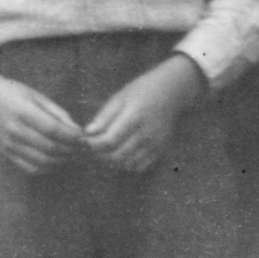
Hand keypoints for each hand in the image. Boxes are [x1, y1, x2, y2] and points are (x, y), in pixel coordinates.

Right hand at [0, 72, 85, 174]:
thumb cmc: (15, 94)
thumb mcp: (37, 96)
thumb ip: (58, 114)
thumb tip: (78, 132)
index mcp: (22, 110)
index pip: (52, 129)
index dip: (71, 136)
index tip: (83, 137)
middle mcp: (14, 129)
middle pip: (49, 147)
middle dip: (70, 150)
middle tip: (81, 148)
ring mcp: (9, 144)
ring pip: (42, 161)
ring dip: (62, 161)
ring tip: (72, 155)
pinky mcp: (6, 153)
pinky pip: (30, 168)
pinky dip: (48, 169)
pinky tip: (56, 162)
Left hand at [84, 55, 206, 172]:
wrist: (173, 92)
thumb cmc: (142, 91)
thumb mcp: (119, 97)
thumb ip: (104, 117)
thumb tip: (88, 133)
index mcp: (134, 117)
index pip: (109, 141)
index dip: (94, 144)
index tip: (85, 139)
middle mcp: (147, 134)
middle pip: (118, 156)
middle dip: (100, 154)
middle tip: (93, 146)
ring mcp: (156, 145)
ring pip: (128, 164)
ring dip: (113, 161)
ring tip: (106, 150)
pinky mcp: (162, 151)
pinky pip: (141, 167)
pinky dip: (128, 164)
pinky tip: (122, 153)